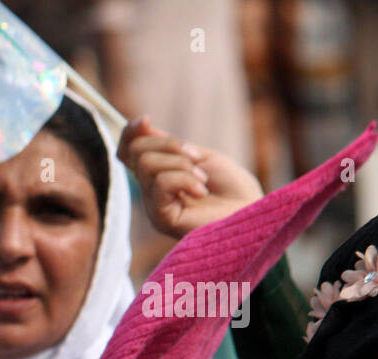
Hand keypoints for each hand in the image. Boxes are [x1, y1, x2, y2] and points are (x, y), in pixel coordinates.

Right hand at [118, 116, 263, 238]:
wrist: (250, 210)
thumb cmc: (231, 187)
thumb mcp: (199, 156)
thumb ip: (169, 146)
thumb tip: (142, 124)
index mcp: (157, 174)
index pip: (127, 151)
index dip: (130, 133)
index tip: (146, 120)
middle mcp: (150, 190)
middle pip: (137, 152)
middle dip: (170, 145)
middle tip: (197, 159)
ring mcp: (153, 206)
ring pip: (147, 164)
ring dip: (181, 164)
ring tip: (202, 179)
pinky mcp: (161, 219)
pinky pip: (160, 184)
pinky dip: (185, 180)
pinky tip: (201, 192)